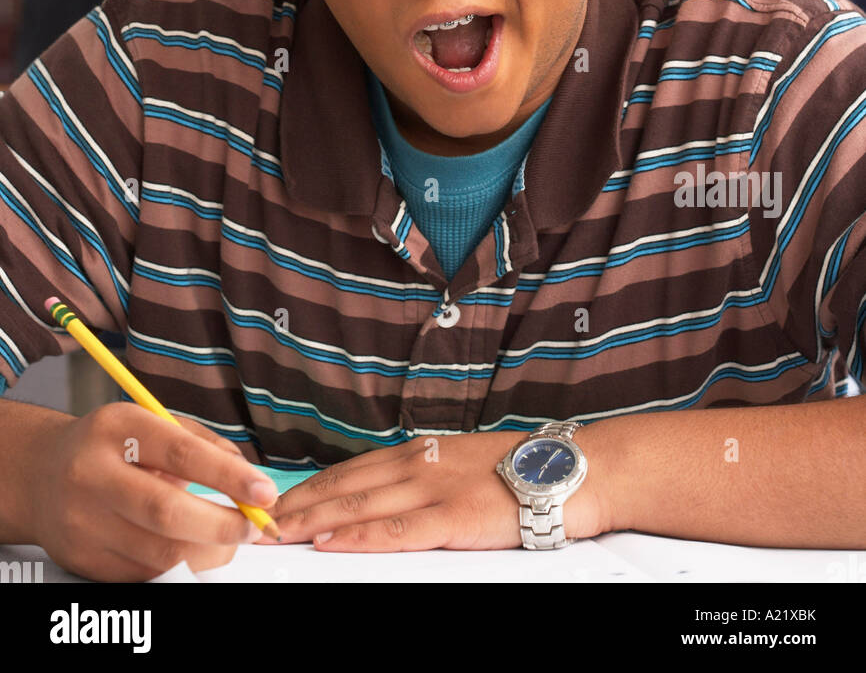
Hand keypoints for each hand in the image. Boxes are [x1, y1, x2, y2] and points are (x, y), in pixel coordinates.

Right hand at [30, 403, 278, 580]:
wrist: (42, 474)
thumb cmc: (112, 445)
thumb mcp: (151, 422)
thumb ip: (201, 443)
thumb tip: (249, 476)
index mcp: (116, 428)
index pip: (180, 453)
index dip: (228, 475)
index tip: (264, 491)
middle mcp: (93, 475)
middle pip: (166, 513)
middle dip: (222, 525)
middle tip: (254, 525)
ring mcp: (83, 522)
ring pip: (158, 553)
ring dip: (208, 553)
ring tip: (229, 540)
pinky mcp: (84, 559)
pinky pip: (143, 573)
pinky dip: (178, 566)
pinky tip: (193, 549)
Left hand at [259, 431, 610, 551]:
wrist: (570, 471)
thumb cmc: (521, 472)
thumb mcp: (463, 464)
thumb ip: (425, 475)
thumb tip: (388, 491)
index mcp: (420, 452)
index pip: (351, 469)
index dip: (311, 487)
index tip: (277, 500)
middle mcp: (418, 465)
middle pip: (344, 484)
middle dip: (298, 504)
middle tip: (257, 517)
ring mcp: (434, 490)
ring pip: (359, 504)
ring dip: (314, 519)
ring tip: (277, 531)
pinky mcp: (453, 518)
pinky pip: (396, 529)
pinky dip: (358, 535)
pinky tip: (331, 541)